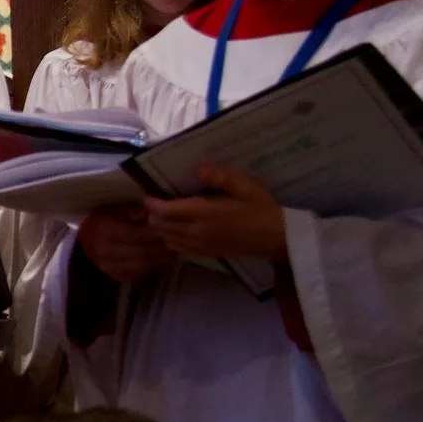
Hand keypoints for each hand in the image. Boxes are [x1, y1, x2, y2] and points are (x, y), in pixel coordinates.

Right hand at [74, 203, 173, 282]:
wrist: (86, 238)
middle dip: (162, 247)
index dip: (156, 232)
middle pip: (142, 252)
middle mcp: (105, 251)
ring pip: (142, 264)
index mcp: (104, 231)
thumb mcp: (114, 207)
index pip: (137, 235)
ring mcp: (109, 266)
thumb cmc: (102, 218)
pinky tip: (161, 259)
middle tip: (178, 241)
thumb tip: (150, 214)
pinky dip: (151, 267)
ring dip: (160, 259)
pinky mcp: (115, 275)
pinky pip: (138, 273)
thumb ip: (132, 210)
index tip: (171, 228)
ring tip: (173, 250)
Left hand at [144, 164, 287, 262]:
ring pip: (166, 238)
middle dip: (153, 215)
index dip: (152, 204)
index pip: (166, 211)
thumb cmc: (260, 208)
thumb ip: (221, 177)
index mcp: (205, 213)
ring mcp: (199, 246)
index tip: (147, 195)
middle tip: (154, 203)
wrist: (275, 238)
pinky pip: (176, 248)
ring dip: (160, 227)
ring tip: (164, 214)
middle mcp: (197, 232)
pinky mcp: (203, 254)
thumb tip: (199, 168)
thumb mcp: (245, 187)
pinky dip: (170, 238)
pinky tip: (177, 228)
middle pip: (160, 226)